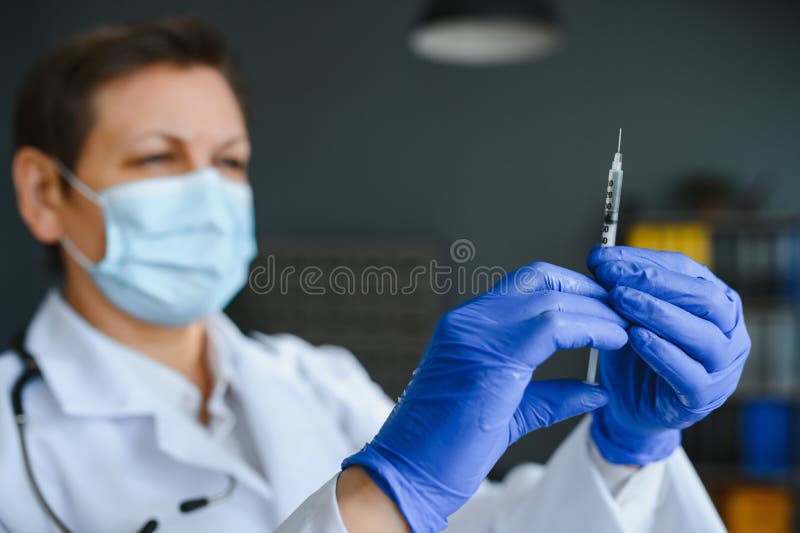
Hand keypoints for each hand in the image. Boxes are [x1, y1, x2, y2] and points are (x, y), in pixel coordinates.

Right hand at [343, 262, 627, 531]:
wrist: (408, 473)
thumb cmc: (447, 448)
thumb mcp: (508, 413)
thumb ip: (552, 395)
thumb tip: (596, 391)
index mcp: (468, 327)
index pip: (527, 284)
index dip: (571, 289)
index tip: (604, 309)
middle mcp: (469, 321)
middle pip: (541, 279)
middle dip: (590, 291)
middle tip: (625, 312)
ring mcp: (474, 334)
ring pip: (551, 298)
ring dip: (596, 310)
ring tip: (626, 329)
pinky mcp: (488, 358)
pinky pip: (551, 327)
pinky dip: (590, 329)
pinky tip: (614, 341)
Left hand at [587, 245, 750, 465]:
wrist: (628, 404)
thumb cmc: (634, 352)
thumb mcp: (627, 313)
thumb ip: (621, 286)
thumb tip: (599, 256)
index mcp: (714, 300)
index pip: (686, 270)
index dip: (644, 261)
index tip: (603, 258)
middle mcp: (728, 330)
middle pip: (704, 298)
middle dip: (655, 283)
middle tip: (612, 277)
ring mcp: (723, 366)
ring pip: (703, 334)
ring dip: (658, 313)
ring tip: (620, 300)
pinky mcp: (705, 396)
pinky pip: (690, 373)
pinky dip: (663, 352)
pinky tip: (636, 337)